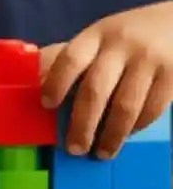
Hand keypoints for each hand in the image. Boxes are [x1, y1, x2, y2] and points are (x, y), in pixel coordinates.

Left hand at [41, 2, 172, 158]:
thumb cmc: (129, 36)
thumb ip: (75, 57)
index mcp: (96, 35)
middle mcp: (121, 46)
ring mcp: (148, 61)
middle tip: (74, 148)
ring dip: (111, 134)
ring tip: (102, 153)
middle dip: (82, 123)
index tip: (47, 105)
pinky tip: (127, 135)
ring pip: (125, 105)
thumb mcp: (101, 36)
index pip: (70, 59)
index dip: (55, 83)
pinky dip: (137, 126)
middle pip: (95, 89)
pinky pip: (152, 108)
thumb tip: (37, 83)